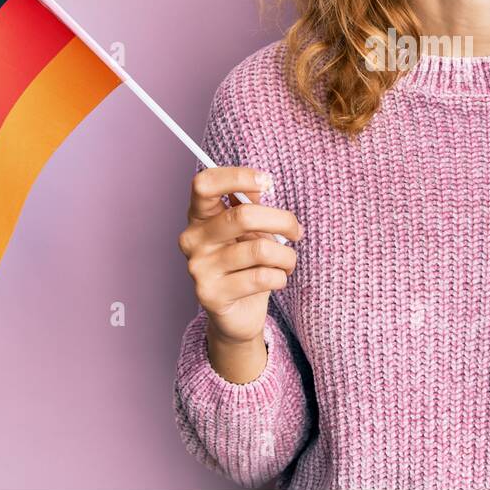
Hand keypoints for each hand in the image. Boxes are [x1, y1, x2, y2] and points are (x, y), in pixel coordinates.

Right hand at [177, 166, 302, 345]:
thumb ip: (251, 206)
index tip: (267, 182)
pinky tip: (277, 279)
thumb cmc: (246, 264)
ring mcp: (199, 268)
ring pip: (259, 249)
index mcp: (199, 216)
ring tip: (287, 262)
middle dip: (282, 220)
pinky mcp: (211, 295)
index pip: (204, 184)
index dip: (237, 176)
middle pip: (243, 215)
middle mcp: (192, 239)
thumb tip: (261, 186)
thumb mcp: (249, 231)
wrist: (237, 313)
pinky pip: (261, 277)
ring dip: (286, 255)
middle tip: (296, 231)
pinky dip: (280, 276)